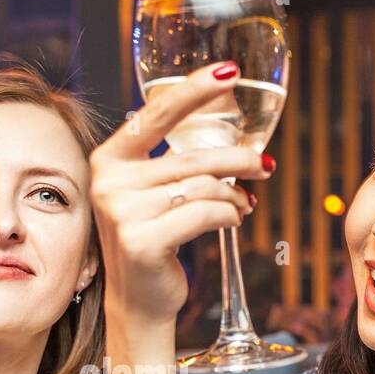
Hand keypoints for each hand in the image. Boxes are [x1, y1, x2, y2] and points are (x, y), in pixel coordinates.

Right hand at [89, 62, 272, 360]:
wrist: (138, 300)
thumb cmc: (153, 239)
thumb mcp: (152, 194)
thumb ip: (174, 162)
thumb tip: (234, 139)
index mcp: (109, 160)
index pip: (156, 115)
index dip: (194, 90)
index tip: (230, 73)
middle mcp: (110, 183)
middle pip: (193, 157)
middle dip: (238, 159)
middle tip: (265, 165)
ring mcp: (123, 214)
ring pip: (205, 187)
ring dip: (234, 196)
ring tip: (243, 205)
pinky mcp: (143, 242)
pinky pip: (206, 214)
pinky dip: (229, 216)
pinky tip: (233, 221)